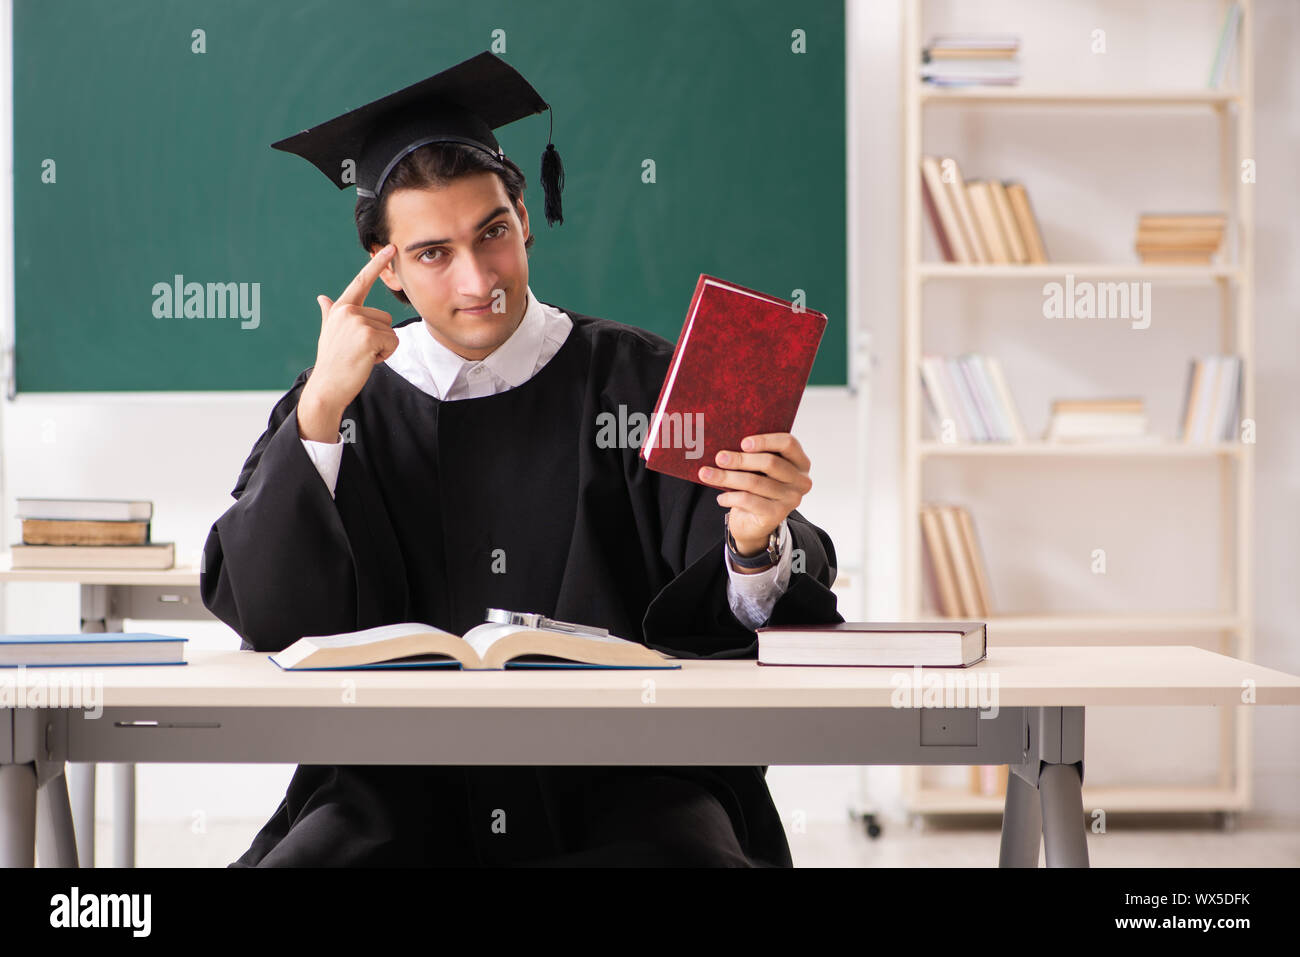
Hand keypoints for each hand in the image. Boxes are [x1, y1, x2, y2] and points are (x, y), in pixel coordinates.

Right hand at [299, 244, 399, 440]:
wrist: (327, 387)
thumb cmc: (332, 361)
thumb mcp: (329, 333)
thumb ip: (330, 313)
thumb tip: (322, 298)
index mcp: (341, 308)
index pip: (362, 281)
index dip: (377, 264)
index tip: (391, 247)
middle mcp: (348, 310)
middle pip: (386, 317)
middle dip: (380, 337)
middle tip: (360, 351)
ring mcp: (357, 322)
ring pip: (391, 331)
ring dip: (383, 347)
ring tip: (362, 356)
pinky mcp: (368, 336)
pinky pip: (393, 342)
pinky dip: (385, 355)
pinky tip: (368, 361)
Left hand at [698, 432, 812, 557]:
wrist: (754, 523)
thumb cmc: (756, 487)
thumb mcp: (758, 468)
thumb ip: (753, 455)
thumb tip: (726, 444)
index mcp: (800, 462)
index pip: (788, 443)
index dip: (765, 441)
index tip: (742, 442)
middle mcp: (800, 481)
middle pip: (770, 463)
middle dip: (741, 459)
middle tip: (719, 458)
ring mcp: (791, 499)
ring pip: (755, 482)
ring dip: (728, 477)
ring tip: (707, 474)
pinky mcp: (777, 515)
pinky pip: (749, 500)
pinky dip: (730, 497)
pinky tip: (720, 498)